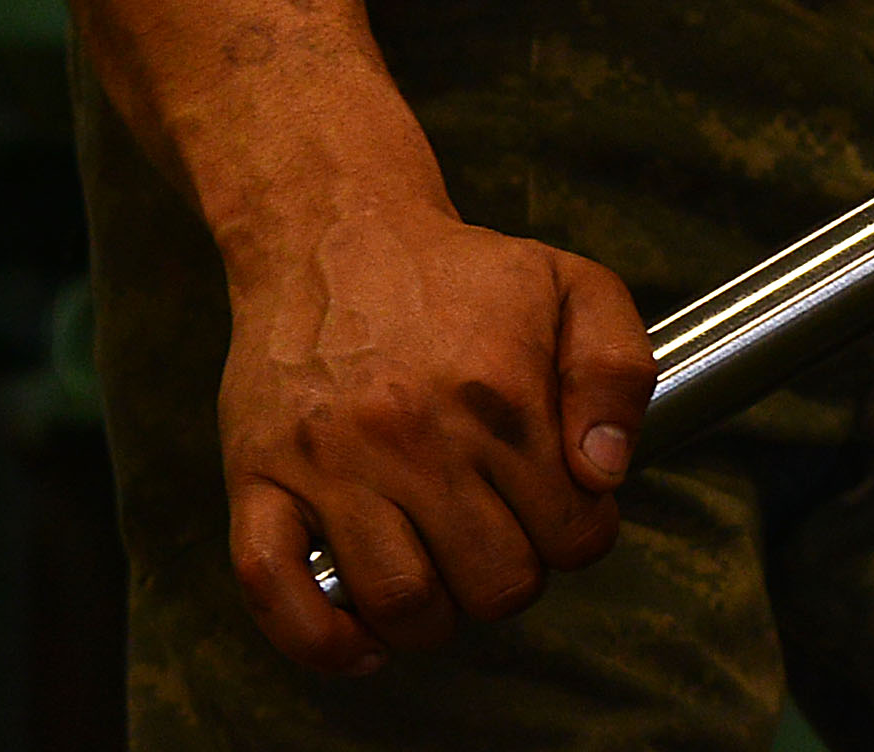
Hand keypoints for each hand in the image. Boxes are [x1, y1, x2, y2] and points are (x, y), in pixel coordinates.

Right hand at [215, 190, 651, 674]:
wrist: (332, 233)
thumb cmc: (461, 274)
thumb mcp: (573, 285)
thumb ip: (617, 372)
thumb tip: (606, 473)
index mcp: (496, 394)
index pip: (571, 533)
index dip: (583, 536)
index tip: (566, 514)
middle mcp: (412, 435)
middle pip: (493, 583)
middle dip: (515, 578)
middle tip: (504, 539)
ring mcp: (328, 464)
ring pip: (400, 602)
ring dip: (437, 615)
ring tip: (444, 573)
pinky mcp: (257, 480)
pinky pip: (276, 591)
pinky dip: (321, 639)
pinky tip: (363, 640)